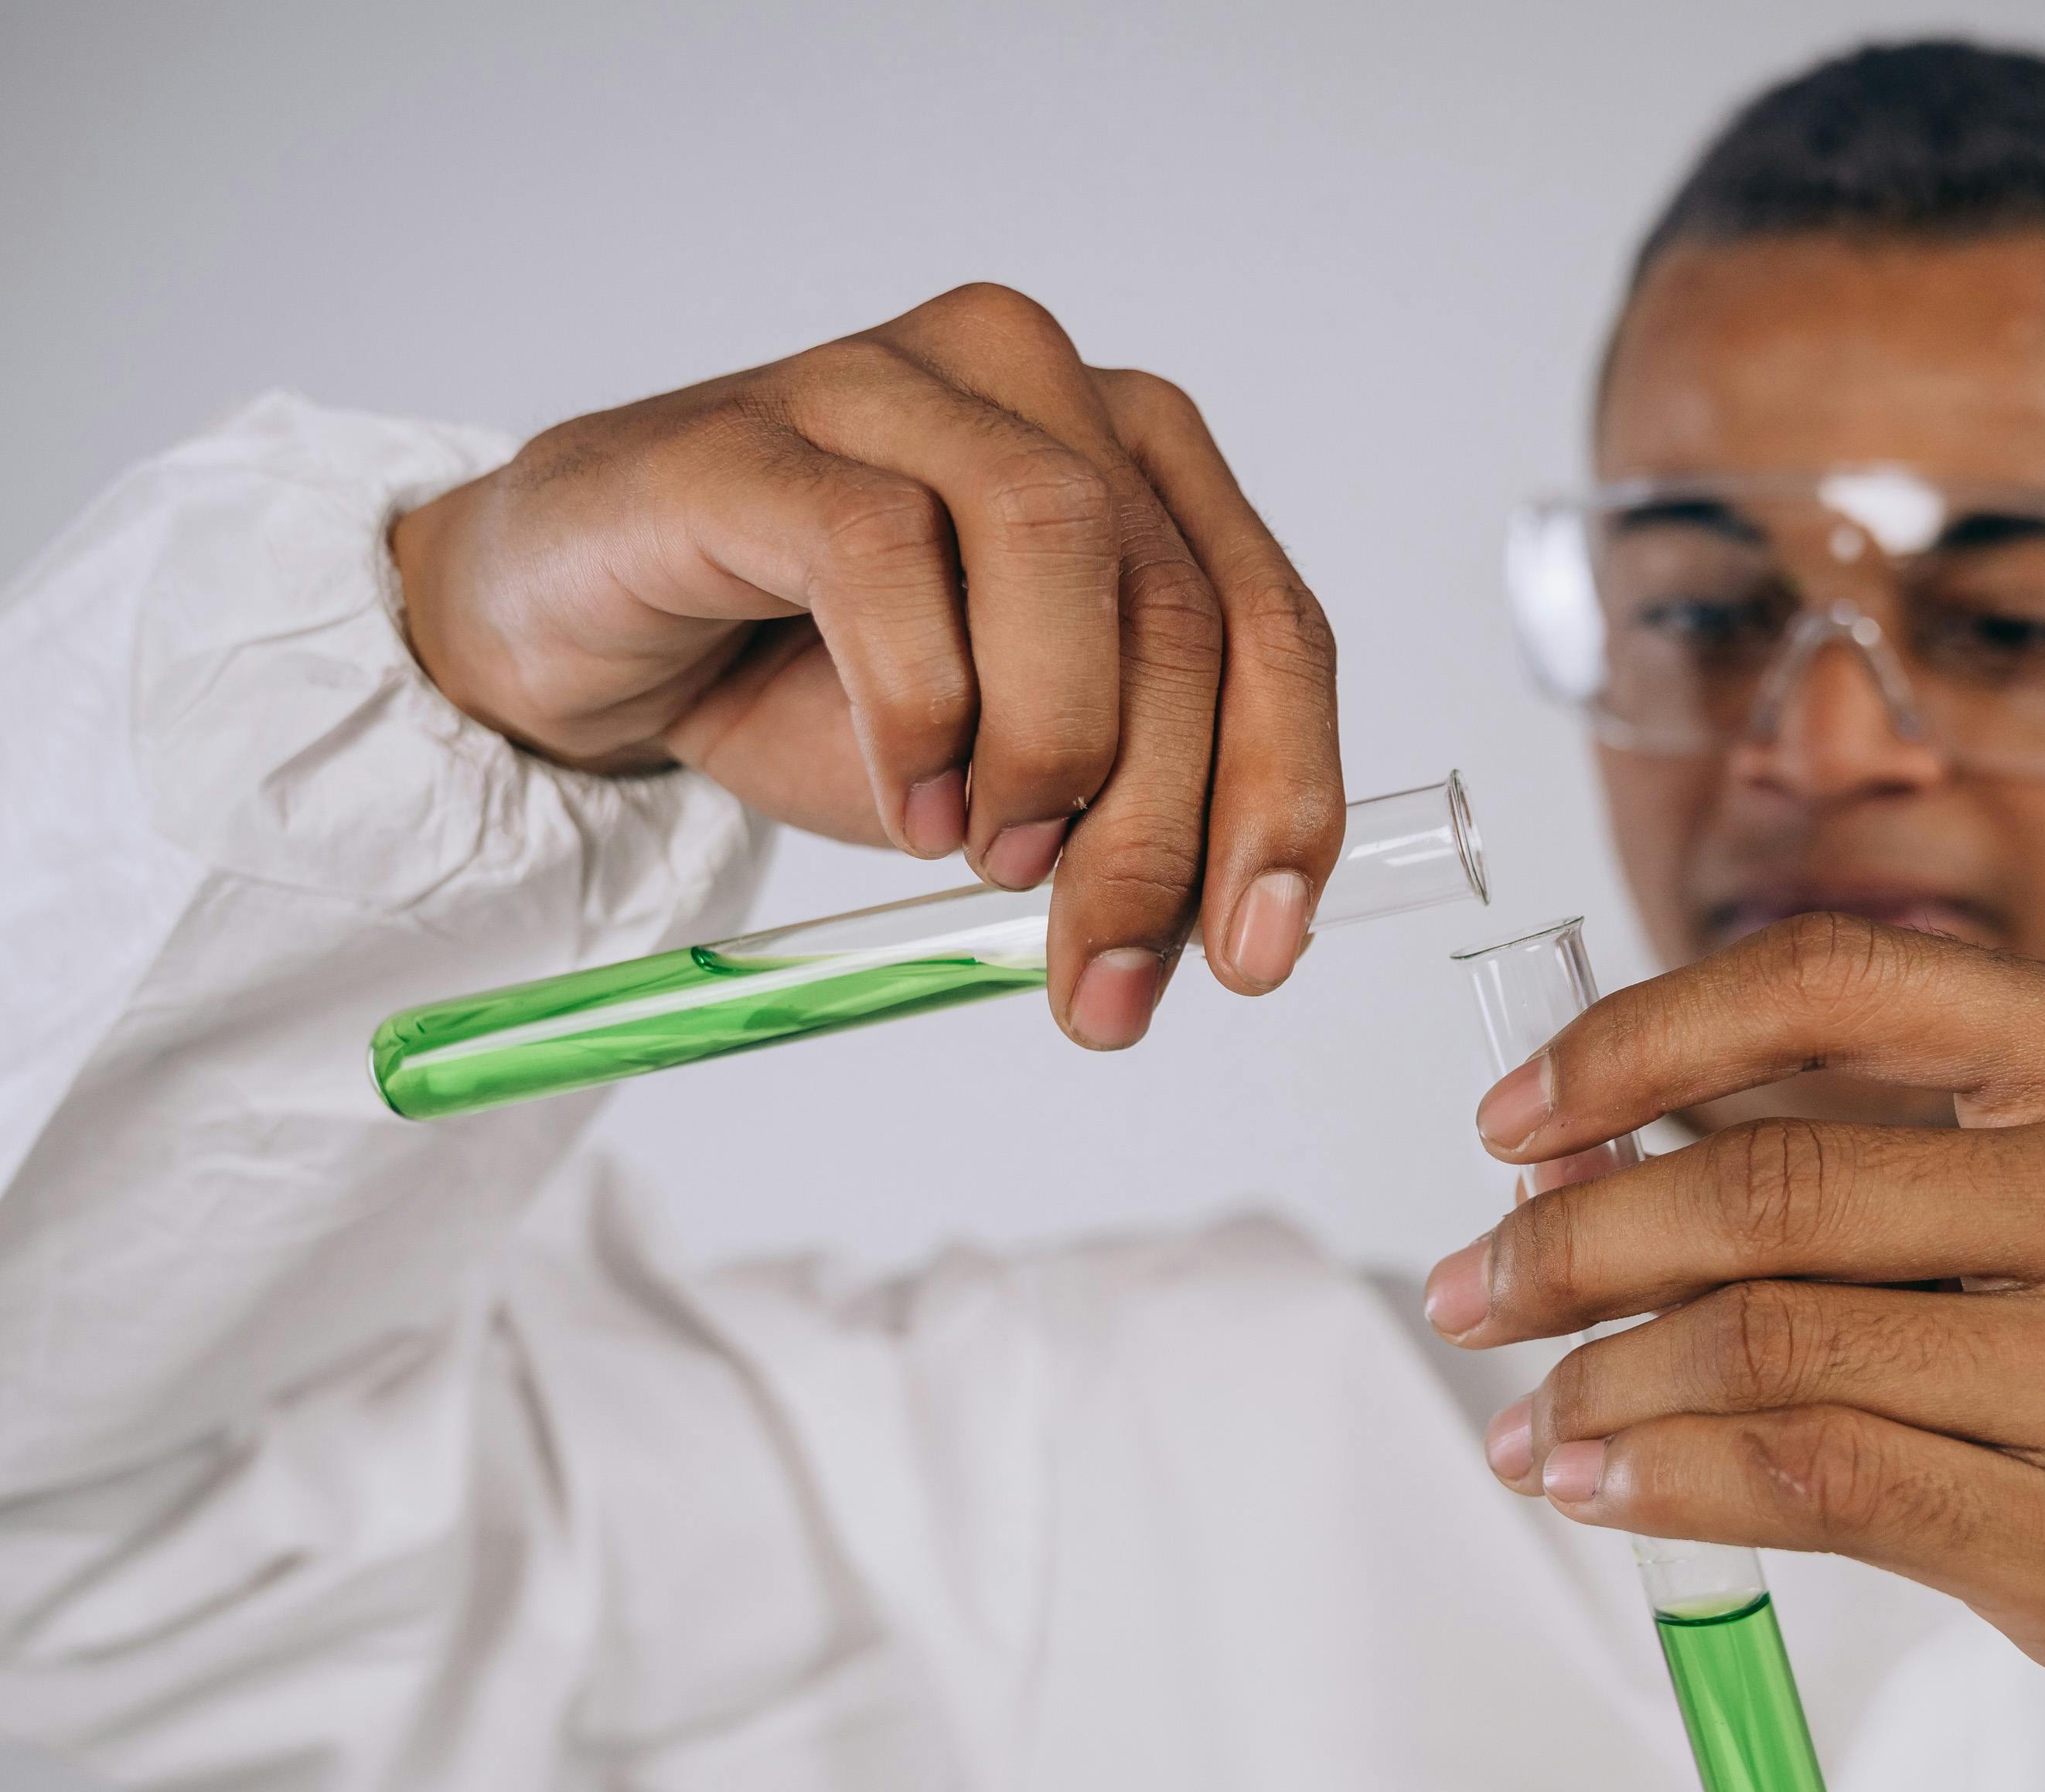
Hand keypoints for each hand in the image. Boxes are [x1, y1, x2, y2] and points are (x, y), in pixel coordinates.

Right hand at [390, 283, 1341, 1046]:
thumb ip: (1124, 821)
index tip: (1262, 953)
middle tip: (1102, 971)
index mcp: (1136, 462)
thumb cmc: (801, 681)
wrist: (572, 632)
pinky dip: (915, 707)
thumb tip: (1239, 934)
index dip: (1286, 796)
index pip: (1271, 627)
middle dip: (1164, 824)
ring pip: (1062, 541)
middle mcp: (1039, 386)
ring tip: (988, 859)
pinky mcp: (759, 430)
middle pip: (1180, 606)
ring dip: (1052, 747)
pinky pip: (882, 551)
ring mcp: (898, 382)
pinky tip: (904, 801)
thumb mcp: (1000, 780)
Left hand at [1426, 914, 2044, 1791]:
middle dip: (1573, 1240)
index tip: (1516, 1117)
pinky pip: (1813, 1478)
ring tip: (1525, 1413)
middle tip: (1474, 1284)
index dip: (1636, 1039)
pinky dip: (1667, 1478)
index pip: (1833, 984)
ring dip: (1599, 1380)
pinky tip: (1598, 1482)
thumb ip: (1895, 1141)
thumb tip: (1614, 1139)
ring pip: (1771, 1343)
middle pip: (1774, 1184)